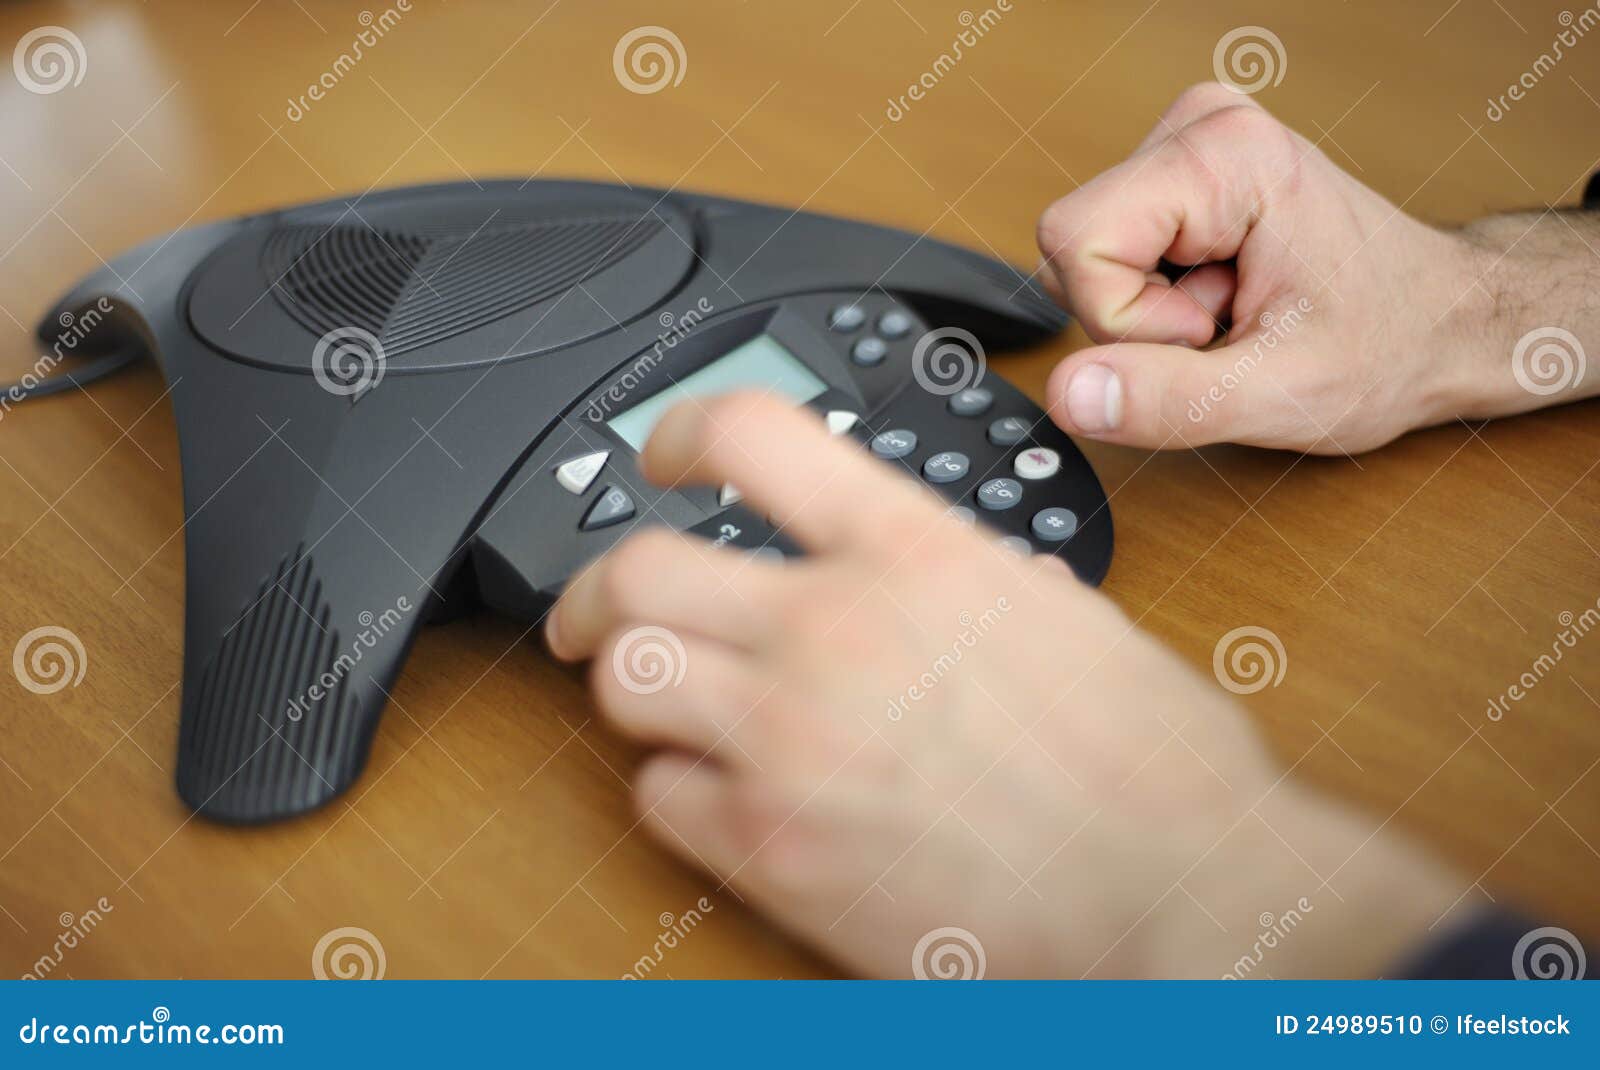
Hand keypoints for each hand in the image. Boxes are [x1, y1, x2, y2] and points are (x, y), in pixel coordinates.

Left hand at [547, 393, 1461, 976]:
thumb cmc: (1151, 766)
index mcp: (914, 553)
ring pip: (622, 678)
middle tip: (597, 608)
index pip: (752, 435)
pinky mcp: (774, 849)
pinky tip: (719, 792)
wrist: (1176, 898)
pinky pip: (658, 798)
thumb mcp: (1066, 615)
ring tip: (657, 699)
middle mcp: (833, 630)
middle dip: (596, 588)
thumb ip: (966, 580)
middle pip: (637, 567)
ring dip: (629, 684)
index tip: (665, 454)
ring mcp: (790, 741)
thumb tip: (938, 580)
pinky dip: (675, 789)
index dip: (681, 429)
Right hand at [1035, 83, 1599, 453]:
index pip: (1078, 243)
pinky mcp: (1184, 172)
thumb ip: (1164, 398)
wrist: (1443, 321)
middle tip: (1228, 321)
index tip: (1213, 329)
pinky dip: (1160, 295)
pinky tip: (1226, 295)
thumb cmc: (1388, 344)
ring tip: (1234, 309)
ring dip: (1151, 309)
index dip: (1127, 319)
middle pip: (1077, 245)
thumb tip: (1069, 392)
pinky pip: (1113, 249)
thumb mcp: (1276, 395)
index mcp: (1224, 156)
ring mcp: (1190, 144)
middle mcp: (1201, 128)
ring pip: (1090, 252)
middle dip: (1137, 315)